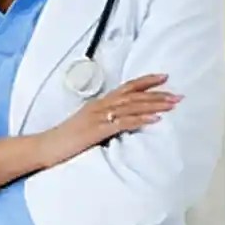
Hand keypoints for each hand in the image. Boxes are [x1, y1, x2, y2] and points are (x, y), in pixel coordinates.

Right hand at [36, 73, 180, 166]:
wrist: (47, 147)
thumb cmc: (66, 140)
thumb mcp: (88, 126)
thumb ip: (105, 122)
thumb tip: (122, 123)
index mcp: (98, 104)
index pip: (126, 88)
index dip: (145, 82)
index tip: (164, 78)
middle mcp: (99, 106)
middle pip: (132, 95)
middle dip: (157, 93)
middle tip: (177, 94)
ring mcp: (98, 117)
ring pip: (131, 106)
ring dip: (154, 104)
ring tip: (172, 104)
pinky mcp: (97, 130)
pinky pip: (123, 122)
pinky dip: (140, 119)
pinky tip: (155, 119)